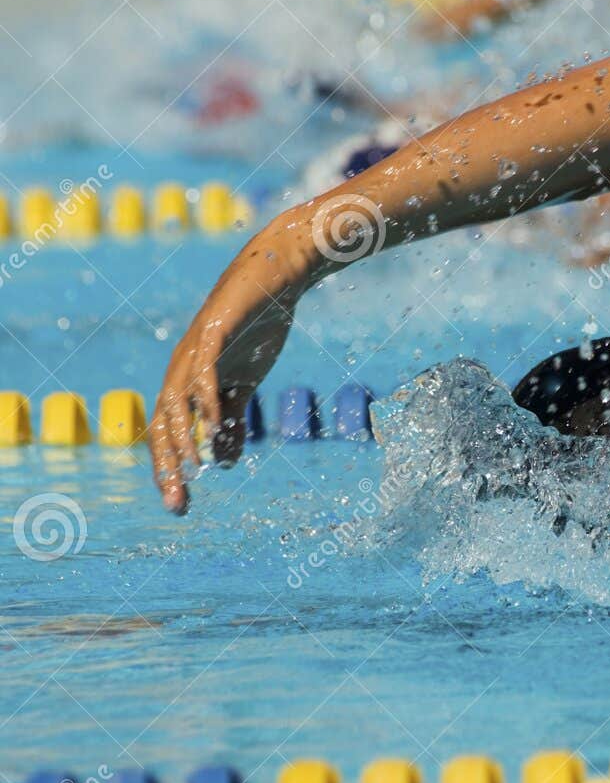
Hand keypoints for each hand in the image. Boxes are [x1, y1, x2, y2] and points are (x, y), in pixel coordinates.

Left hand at [150, 277, 297, 513]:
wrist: (272, 277)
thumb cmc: (256, 329)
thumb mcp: (244, 384)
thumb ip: (230, 422)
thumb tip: (219, 462)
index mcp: (186, 384)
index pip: (167, 434)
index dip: (169, 469)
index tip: (178, 504)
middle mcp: (181, 370)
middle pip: (163, 425)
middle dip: (167, 466)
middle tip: (178, 502)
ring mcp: (195, 352)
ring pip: (177, 402)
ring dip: (181, 438)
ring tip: (190, 468)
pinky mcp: (215, 334)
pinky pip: (206, 371)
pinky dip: (207, 397)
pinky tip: (213, 421)